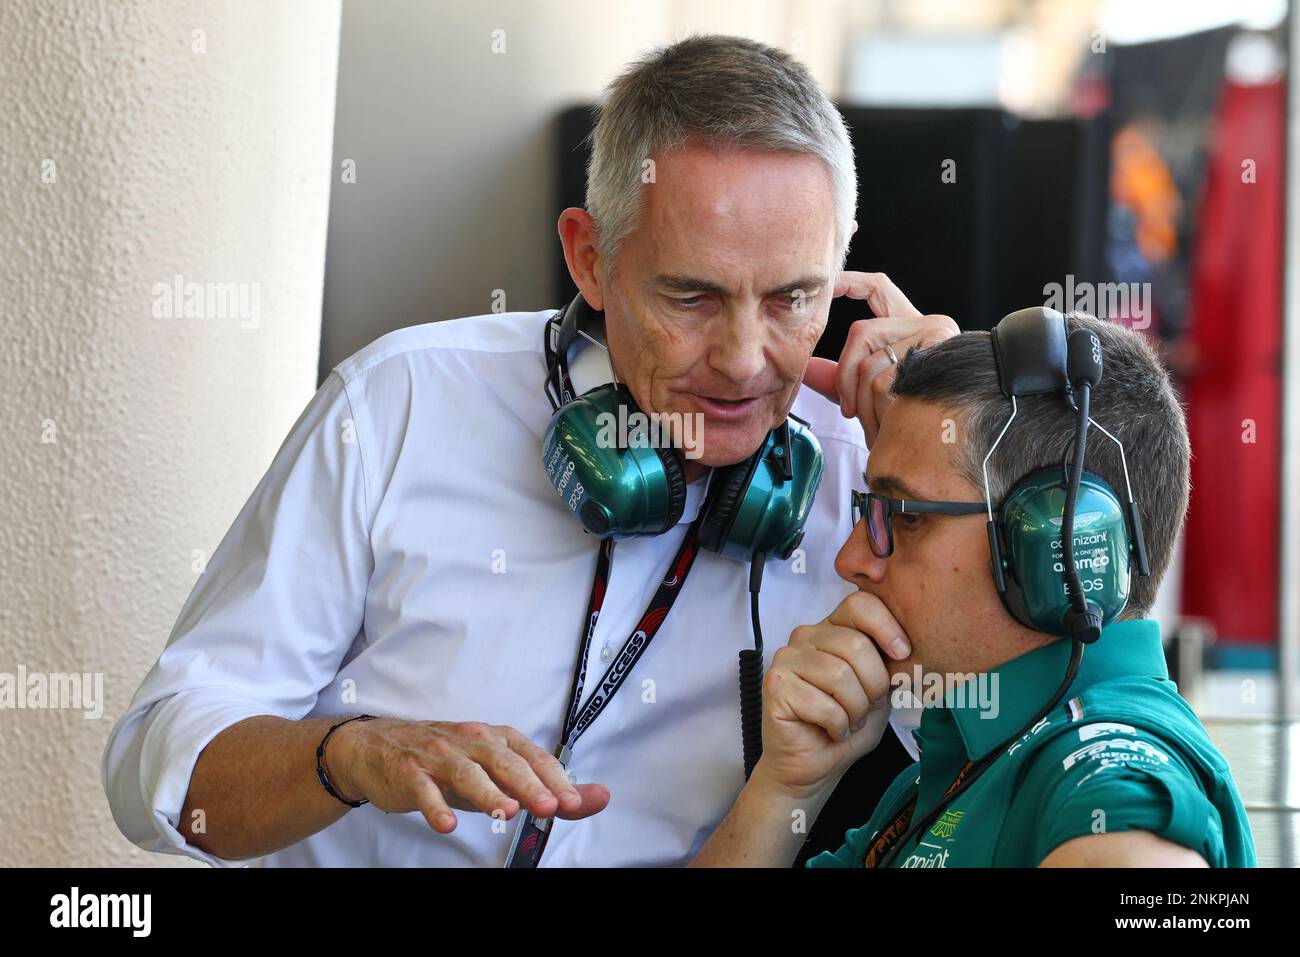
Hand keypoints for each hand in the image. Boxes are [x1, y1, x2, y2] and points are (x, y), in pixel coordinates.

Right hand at [330, 718, 609, 833]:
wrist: (376, 749)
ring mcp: (439, 756)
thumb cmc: (445, 763)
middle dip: (530, 784)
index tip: (575, 802)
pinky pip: (424, 790)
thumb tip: (596, 798)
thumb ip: (544, 789)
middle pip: (505, 761)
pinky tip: (446, 824)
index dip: (555, 779)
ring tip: (506, 812)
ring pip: (467, 772)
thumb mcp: (494, 774)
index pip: (532, 756)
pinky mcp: (409, 772)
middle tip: (550, 807)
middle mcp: (471, 741)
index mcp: (496, 739)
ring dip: (488, 792)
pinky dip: (435, 806)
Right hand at [749, 591, 910, 800]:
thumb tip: (907, 651)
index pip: (860, 604)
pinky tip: (832, 730)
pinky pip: (821, 703)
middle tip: (867, 707)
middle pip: (855, 644)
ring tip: (849, 720)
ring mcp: (786, 658)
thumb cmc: (847, 724)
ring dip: (855, 709)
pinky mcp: (775, 685)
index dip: (886, 627)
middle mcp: (806, 636)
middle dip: (874, 685)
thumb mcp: (880, 690)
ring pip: (839, 675)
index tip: (903, 654)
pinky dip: (837, 725)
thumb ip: (889, 664)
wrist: (815, 765)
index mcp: (834, 628)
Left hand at [803, 271, 958, 446]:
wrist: (946, 443)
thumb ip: (840, 378)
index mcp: (912, 326)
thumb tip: (805, 369)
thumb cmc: (911, 416)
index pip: (879, 288)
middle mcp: (929, 324)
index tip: (830, 285)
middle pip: (862, 331)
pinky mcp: (939, 356)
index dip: (851, 281)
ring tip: (871, 424)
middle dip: (844, 373)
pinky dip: (875, 405)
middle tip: (847, 409)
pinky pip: (885, 376)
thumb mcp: (870, 392)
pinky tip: (889, 421)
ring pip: (871, 357)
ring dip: (860, 398)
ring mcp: (937, 337)